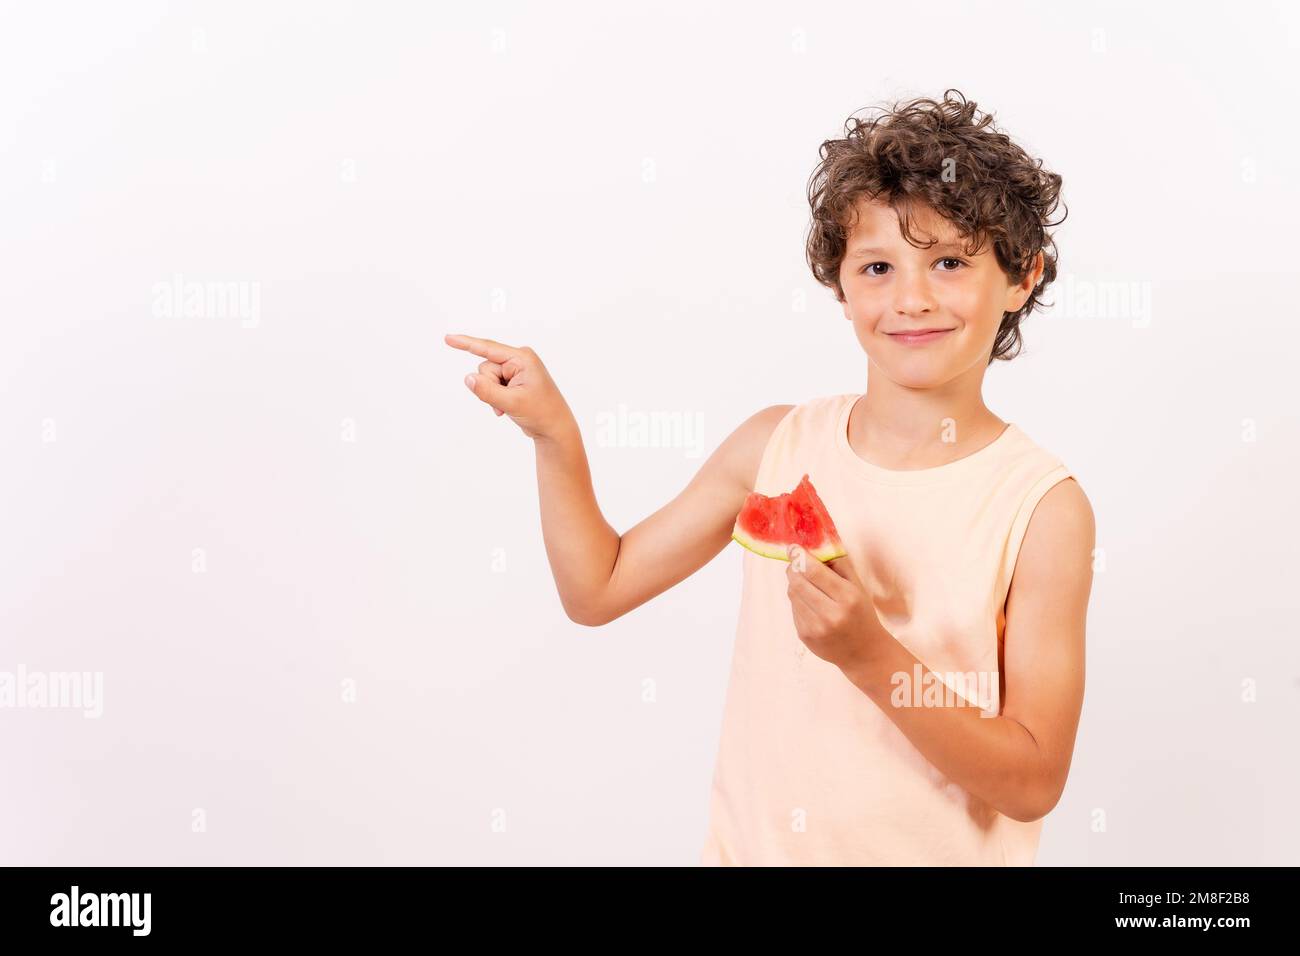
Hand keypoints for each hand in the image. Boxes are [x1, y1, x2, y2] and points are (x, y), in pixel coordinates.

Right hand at [445, 333, 576, 441]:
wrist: (554, 430)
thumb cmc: (541, 413)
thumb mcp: (512, 402)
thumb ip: (487, 390)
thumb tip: (468, 378)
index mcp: (522, 358)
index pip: (488, 349)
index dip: (466, 343)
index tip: (448, 338)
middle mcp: (519, 360)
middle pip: (485, 368)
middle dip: (489, 387)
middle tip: (505, 402)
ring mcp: (516, 370)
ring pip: (486, 378)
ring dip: (492, 395)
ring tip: (507, 406)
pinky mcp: (512, 380)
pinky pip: (491, 385)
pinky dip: (494, 398)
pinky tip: (506, 408)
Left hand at [785, 544, 887, 671]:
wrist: (864, 652)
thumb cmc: (861, 614)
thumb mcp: (858, 586)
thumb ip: (839, 564)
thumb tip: (817, 544)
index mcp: (847, 598)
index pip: (813, 571)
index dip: (799, 556)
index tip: (794, 548)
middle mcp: (830, 614)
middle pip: (797, 582)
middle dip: (794, 569)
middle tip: (797, 563)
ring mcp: (816, 628)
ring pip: (792, 595)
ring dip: (795, 584)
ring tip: (808, 584)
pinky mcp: (805, 636)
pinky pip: (793, 609)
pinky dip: (798, 600)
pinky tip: (811, 603)